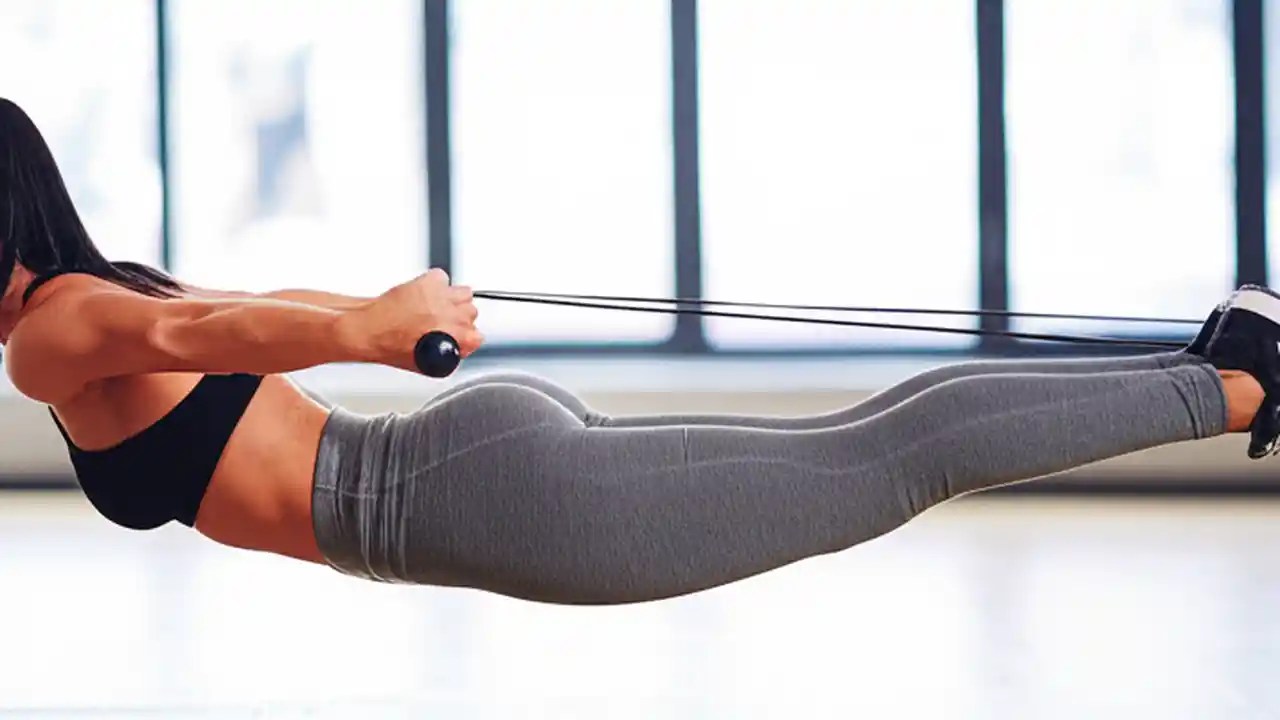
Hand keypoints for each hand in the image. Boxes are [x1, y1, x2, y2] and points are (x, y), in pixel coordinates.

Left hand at [342, 269, 483, 370]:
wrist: (369, 330)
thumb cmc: (392, 348)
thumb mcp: (429, 364)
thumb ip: (450, 354)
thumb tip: (455, 349)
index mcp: (460, 338)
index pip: (477, 335)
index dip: (464, 335)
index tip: (455, 335)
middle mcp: (456, 316)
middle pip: (470, 312)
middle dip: (457, 315)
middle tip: (440, 320)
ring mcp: (444, 297)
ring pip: (463, 292)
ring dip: (451, 297)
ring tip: (433, 305)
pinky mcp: (431, 281)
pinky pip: (441, 278)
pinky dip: (434, 283)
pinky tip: (421, 294)